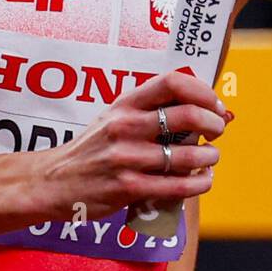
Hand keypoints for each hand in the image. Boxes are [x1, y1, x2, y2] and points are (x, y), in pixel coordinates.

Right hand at [35, 68, 230, 222]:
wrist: (53, 181)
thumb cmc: (93, 149)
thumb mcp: (114, 118)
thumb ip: (150, 112)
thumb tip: (202, 110)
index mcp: (124, 104)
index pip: (172, 82)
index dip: (203, 91)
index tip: (215, 105)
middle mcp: (125, 126)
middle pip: (187, 115)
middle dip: (214, 123)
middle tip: (218, 131)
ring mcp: (126, 158)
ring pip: (187, 155)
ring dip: (210, 156)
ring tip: (211, 158)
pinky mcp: (128, 188)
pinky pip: (177, 186)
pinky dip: (200, 183)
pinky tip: (203, 179)